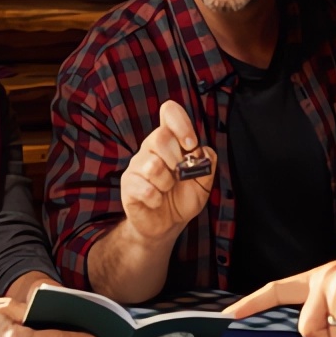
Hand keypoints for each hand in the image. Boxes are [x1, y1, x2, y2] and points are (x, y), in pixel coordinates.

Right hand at [120, 101, 216, 240]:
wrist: (167, 224)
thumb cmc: (183, 197)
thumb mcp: (203, 182)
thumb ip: (207, 164)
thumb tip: (202, 151)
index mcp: (171, 140)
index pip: (169, 112)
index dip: (181, 124)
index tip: (191, 145)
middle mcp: (151, 147)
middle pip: (160, 137)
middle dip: (177, 160)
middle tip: (179, 176)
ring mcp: (137, 165)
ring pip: (153, 165)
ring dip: (167, 183)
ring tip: (167, 190)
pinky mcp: (128, 184)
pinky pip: (145, 189)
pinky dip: (157, 199)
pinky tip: (156, 202)